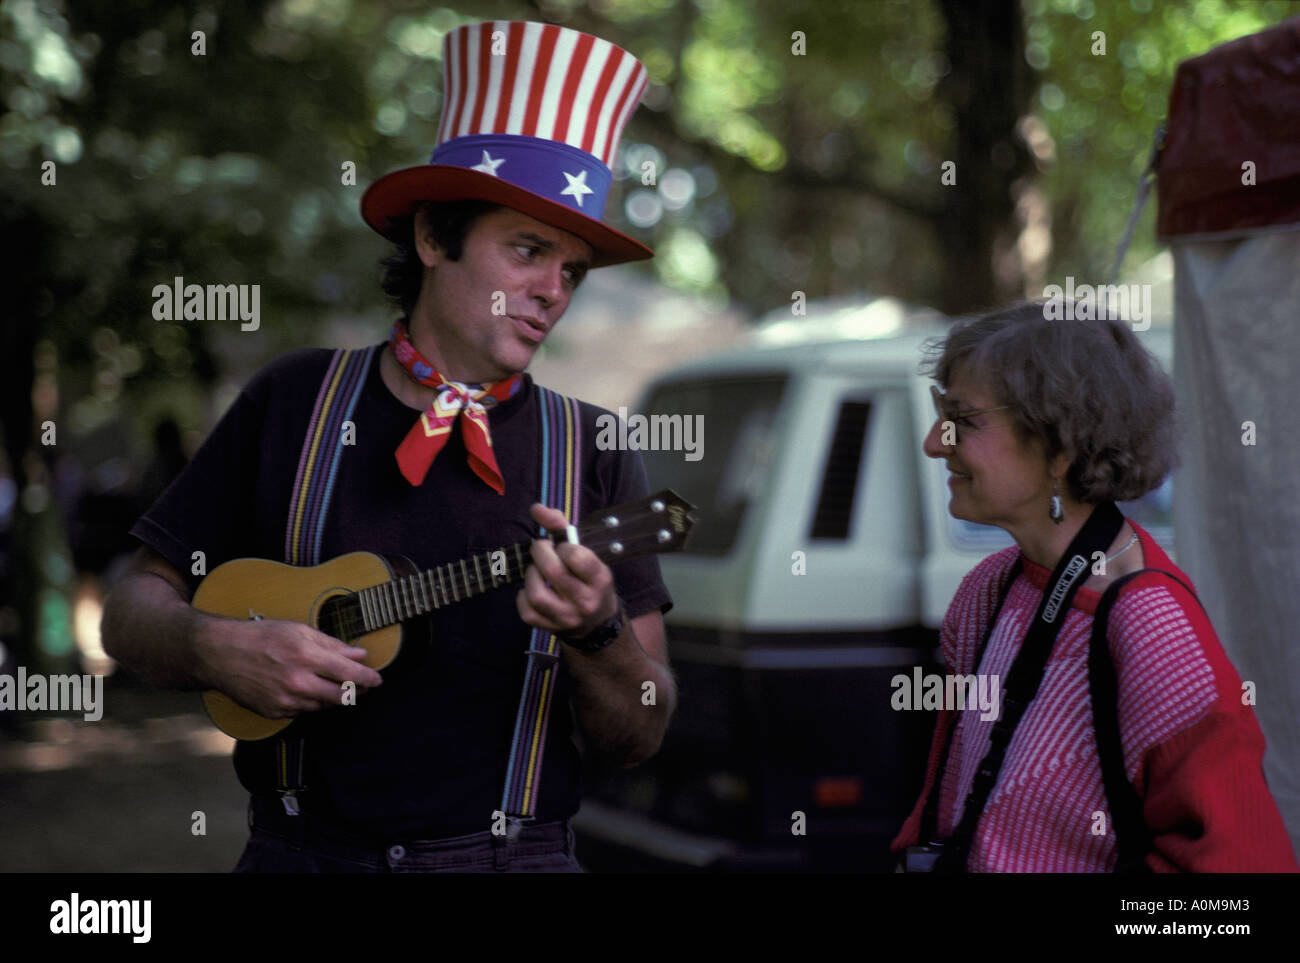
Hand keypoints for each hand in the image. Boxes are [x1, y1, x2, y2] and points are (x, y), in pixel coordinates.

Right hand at [194, 614, 382, 718]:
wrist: (221, 655)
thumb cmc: (261, 636)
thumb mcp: (299, 631)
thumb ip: (331, 645)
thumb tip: (359, 654)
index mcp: (307, 657)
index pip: (350, 673)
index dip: (369, 678)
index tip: (378, 679)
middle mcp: (298, 682)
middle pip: (342, 697)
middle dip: (358, 692)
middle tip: (365, 687)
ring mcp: (285, 701)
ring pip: (323, 706)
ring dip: (334, 697)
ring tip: (336, 685)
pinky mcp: (274, 713)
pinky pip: (303, 712)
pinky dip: (311, 702)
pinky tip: (308, 690)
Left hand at [517, 503, 618, 638]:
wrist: (596, 621)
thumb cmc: (588, 578)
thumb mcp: (586, 552)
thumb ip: (561, 527)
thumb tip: (536, 508)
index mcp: (599, 578)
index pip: (577, 556)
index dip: (564, 546)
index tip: (564, 547)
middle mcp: (585, 601)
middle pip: (552, 571)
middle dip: (540, 552)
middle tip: (540, 549)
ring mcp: (567, 617)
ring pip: (537, 594)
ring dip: (531, 575)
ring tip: (536, 570)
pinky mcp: (550, 628)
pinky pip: (527, 612)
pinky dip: (523, 596)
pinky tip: (531, 589)